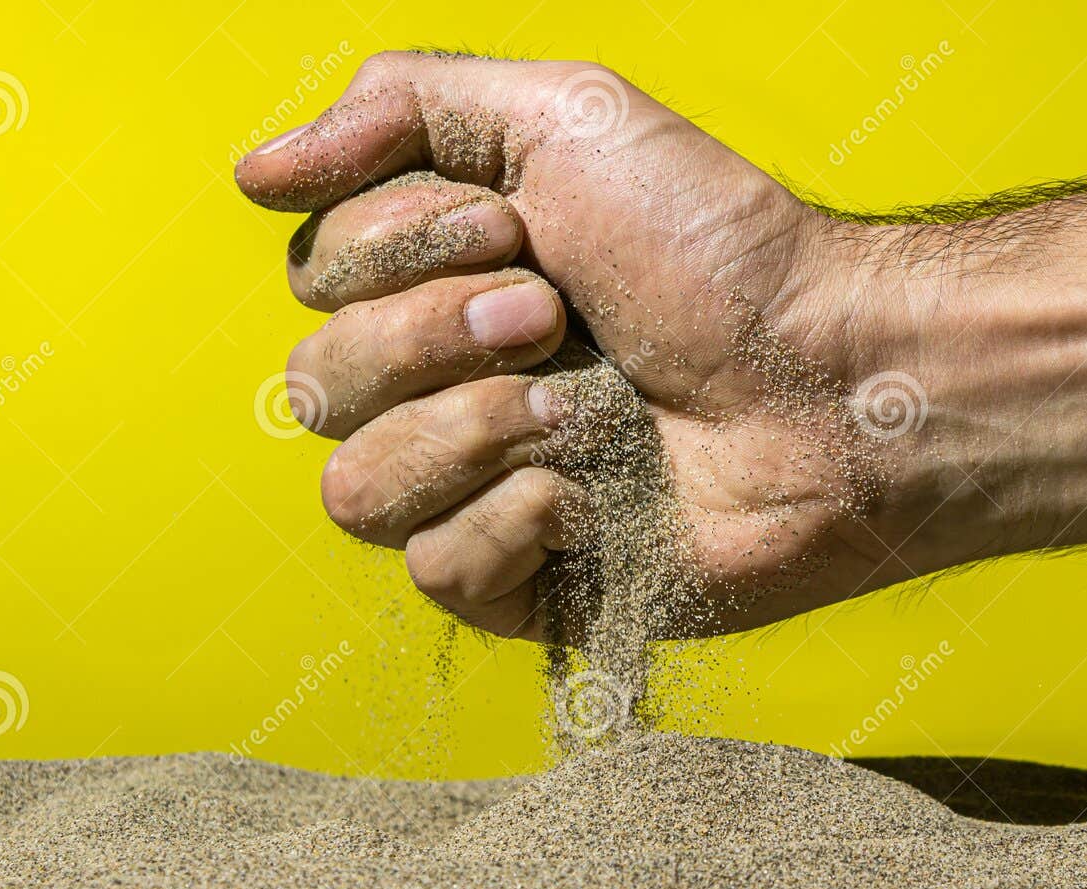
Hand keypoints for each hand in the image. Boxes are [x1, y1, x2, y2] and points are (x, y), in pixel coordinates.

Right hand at [236, 52, 955, 638]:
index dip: (403, 251)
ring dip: (473, 432)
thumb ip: (402, 106)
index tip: (525, 231)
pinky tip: (596, 498)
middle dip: (436, 337)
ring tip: (584, 412)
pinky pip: (433, 569)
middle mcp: (447, 391)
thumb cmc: (718, 250)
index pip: (315, 280)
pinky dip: (515, 521)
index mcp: (441, 287)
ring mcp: (483, 494)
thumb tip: (253, 172)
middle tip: (557, 319)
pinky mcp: (527, 584)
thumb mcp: (565, 116)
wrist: (833, 383)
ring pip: (353, 492)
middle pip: (314, 386)